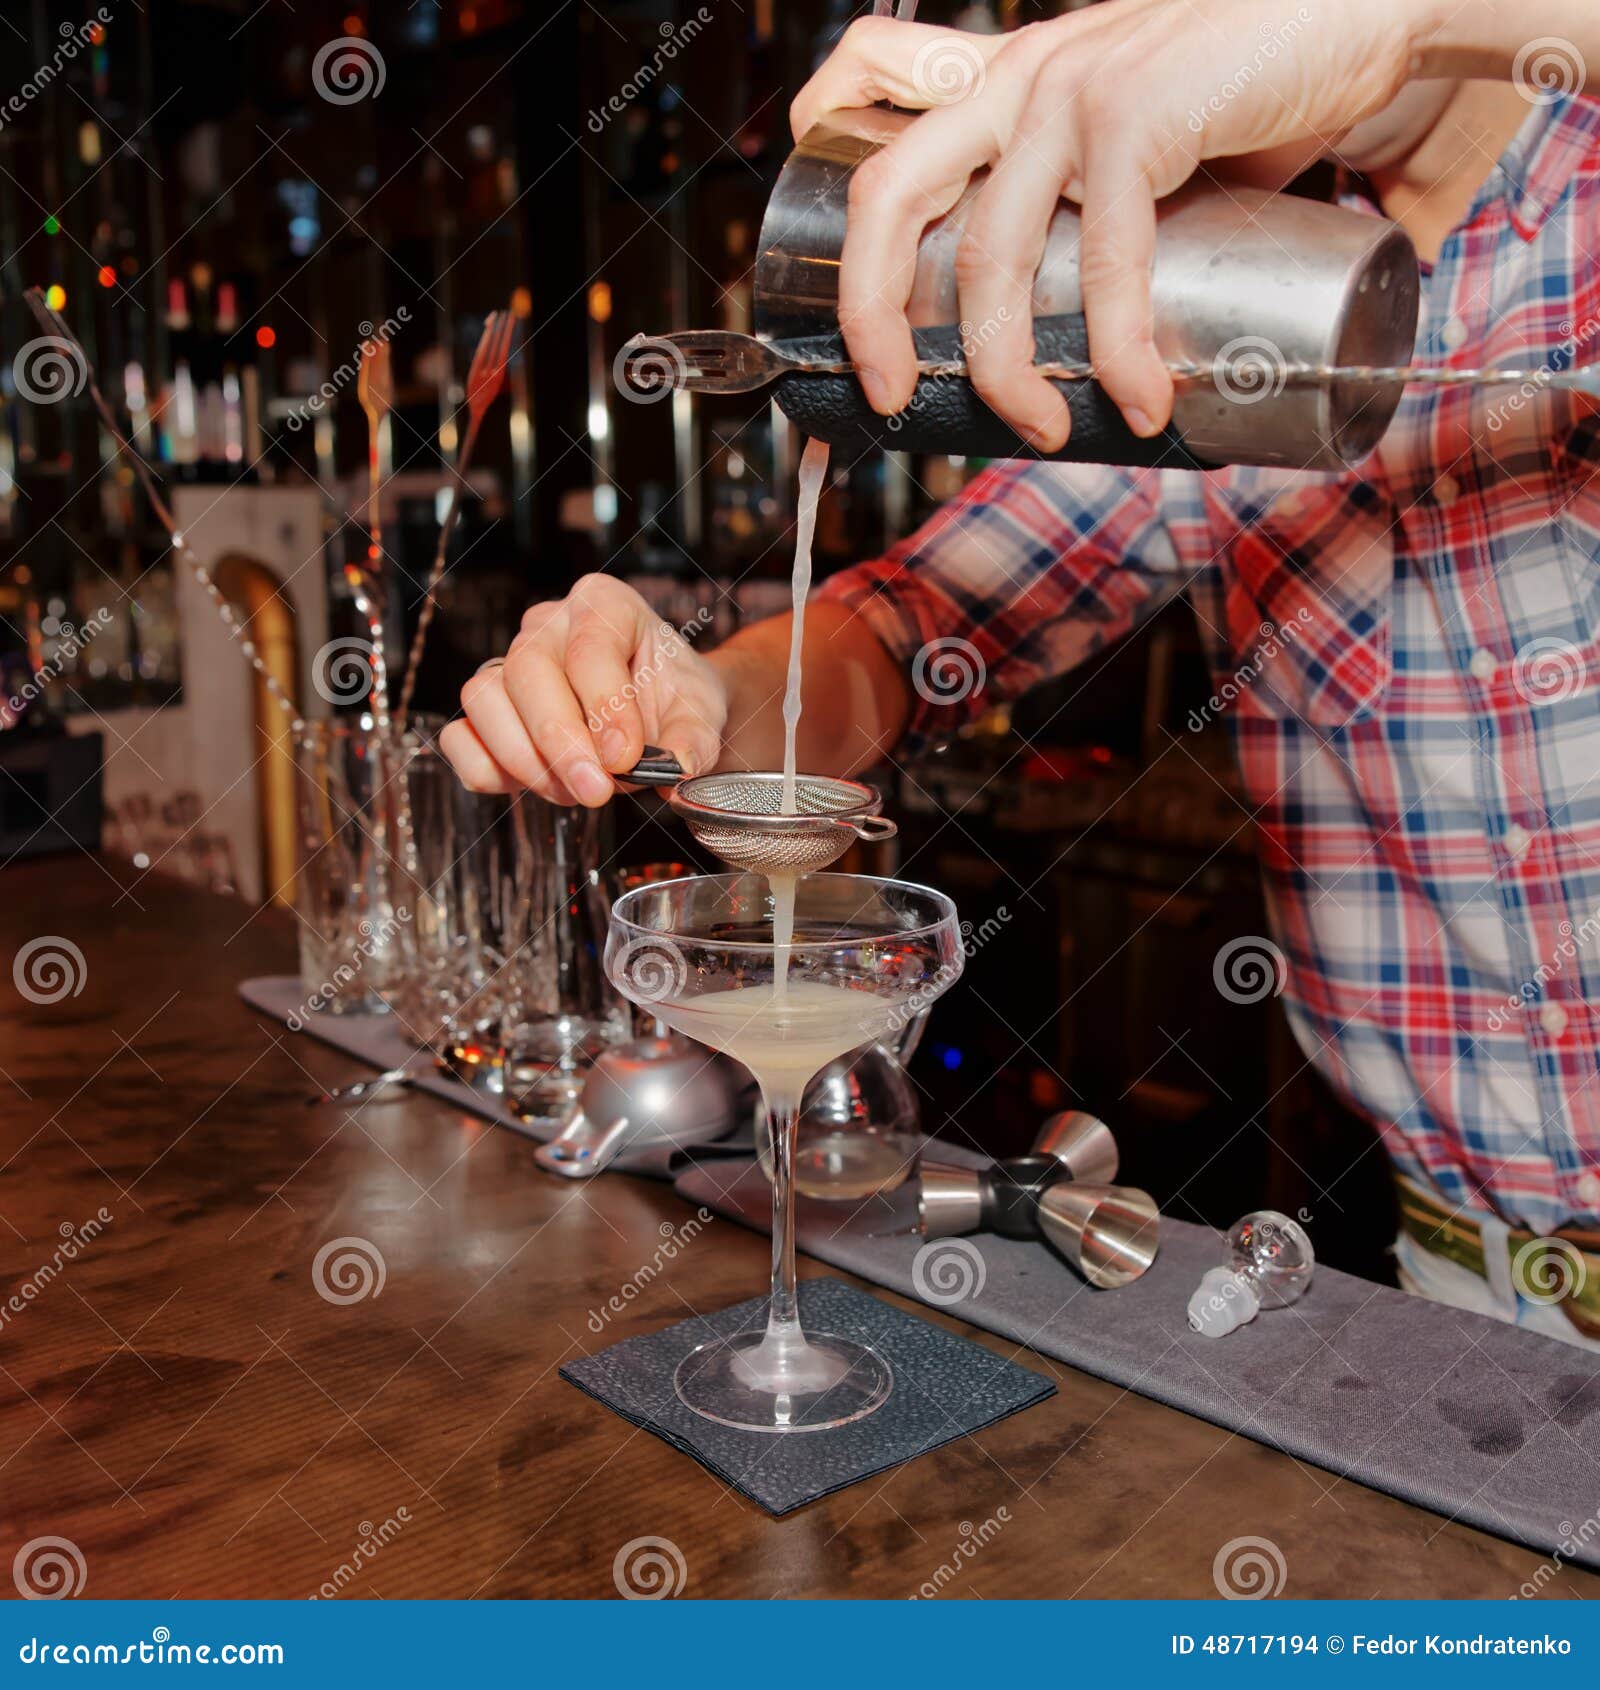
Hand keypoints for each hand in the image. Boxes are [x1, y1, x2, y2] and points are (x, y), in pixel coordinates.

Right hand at [440, 575, 727, 805]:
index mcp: (605, 604)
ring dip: (526, 758)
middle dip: (558, 739)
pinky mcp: (488, 713)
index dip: (605, 705)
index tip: (626, 757)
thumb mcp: (701, 712)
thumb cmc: (675, 699)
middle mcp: (548, 625)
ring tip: (577, 790)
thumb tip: (677, 766)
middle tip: (596, 790)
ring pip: (483, 698)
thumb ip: (693, 737)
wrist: (661, 717)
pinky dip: (485, 769)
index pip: (590, 646)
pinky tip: (529, 787)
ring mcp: (508, 664)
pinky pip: (459, 736)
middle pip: (527, 667)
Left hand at [790, 1, 1421, 446]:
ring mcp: (1072, 89)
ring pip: (989, 256)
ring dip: (1006, 370)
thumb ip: (1133, 215)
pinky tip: (1140, 401)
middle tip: (891, 395)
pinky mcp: (1136, 115)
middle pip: (890, 196)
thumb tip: (1148, 335)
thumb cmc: (1285, 76)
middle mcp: (1024, 76)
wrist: (1391, 2)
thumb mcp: (1167, 143)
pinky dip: (1118, 349)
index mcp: (1016, 78)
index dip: (840, 184)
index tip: (846, 277)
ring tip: (1044, 433)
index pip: (876, 92)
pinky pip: (1103, 261)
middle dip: (870, 312)